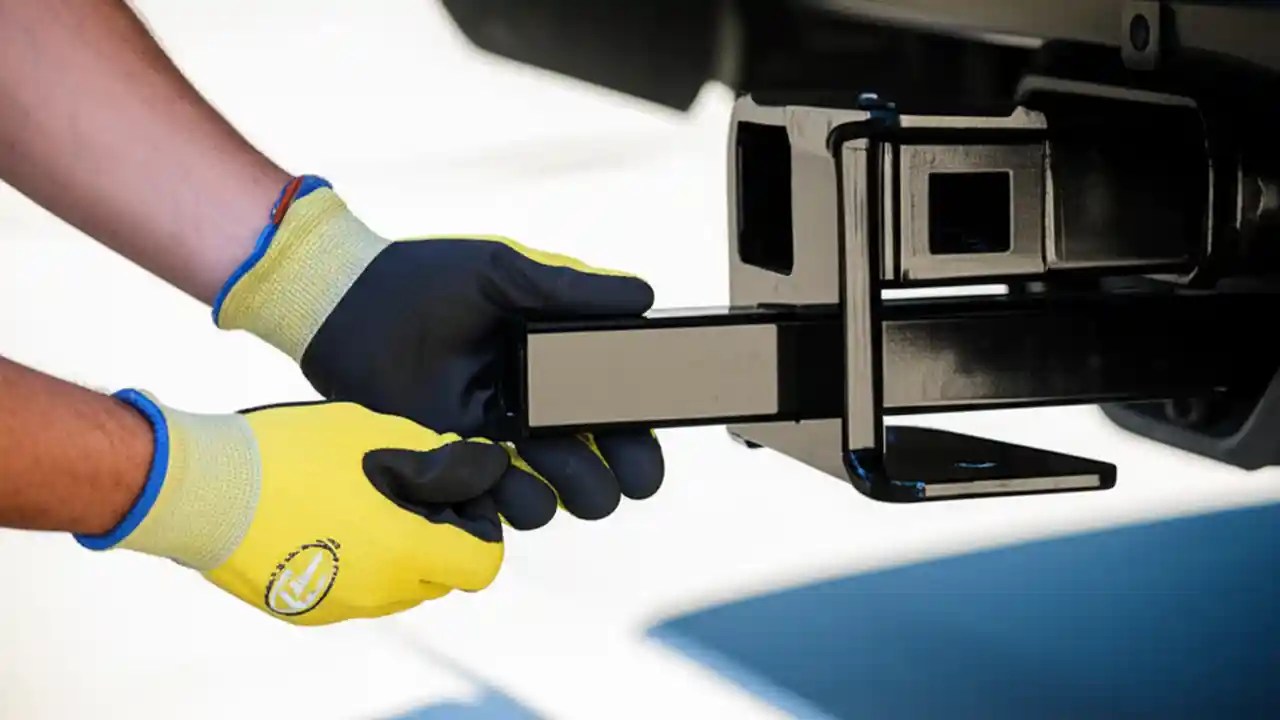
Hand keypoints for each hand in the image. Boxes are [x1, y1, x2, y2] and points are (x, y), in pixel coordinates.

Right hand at [76, 391, 509, 625]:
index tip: (454, 500)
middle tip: (409, 493)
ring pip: (400, 589)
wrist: (203, 488)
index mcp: (404, 550)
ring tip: (366, 503)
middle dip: (440, 540)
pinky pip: (355, 593)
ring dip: (401, 554)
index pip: (481, 564)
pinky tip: (330, 522)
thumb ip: (439, 456)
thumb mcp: (377, 434)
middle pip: (442, 577)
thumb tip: (481, 465)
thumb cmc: (291, 453)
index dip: (479, 529)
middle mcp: (378, 591)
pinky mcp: (305, 611)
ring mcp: (339, 606)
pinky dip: (359, 565)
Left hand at [211, 175, 664, 528]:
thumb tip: (646, 296)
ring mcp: (495, 445)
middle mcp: (534, 415)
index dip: (642, 433)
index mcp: (556, 370)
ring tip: (541, 472)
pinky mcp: (452, 466)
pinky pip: (493, 506)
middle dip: (618, 477)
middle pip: (600, 470)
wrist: (350, 303)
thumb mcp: (505, 275)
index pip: (618, 412)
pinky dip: (501, 500)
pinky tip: (491, 468)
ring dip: (563, 493)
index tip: (650, 434)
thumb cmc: (429, 281)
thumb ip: (571, 292)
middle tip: (623, 475)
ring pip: (553, 499)